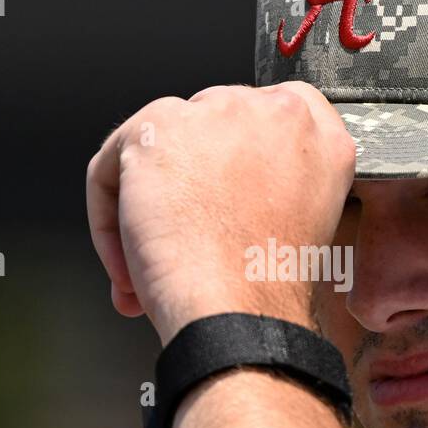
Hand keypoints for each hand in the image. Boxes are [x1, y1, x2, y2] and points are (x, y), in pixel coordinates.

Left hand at [86, 81, 355, 344]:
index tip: (215, 202)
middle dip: (185, 188)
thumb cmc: (267, 291)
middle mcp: (276, 114)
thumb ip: (270, 184)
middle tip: (180, 245)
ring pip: (157, 148)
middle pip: (206, 129)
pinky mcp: (160, 128)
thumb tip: (214, 187)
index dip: (234, 160)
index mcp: (320, 137)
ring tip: (148, 268)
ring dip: (144, 208)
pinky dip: (107, 223)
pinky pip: (110, 168)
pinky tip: (128, 269)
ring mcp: (218, 114)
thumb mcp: (297, 223)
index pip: (269, 115)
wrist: (242, 314)